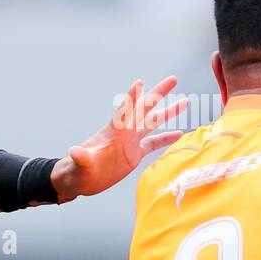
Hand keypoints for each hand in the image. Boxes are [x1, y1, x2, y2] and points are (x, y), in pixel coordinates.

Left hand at [50, 77, 188, 201]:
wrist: (81, 181)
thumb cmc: (77, 172)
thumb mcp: (79, 165)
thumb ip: (81, 158)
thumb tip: (75, 152)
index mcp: (113, 132)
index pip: (125, 111)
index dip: (132, 97)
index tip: (140, 82)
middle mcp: (124, 132)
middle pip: (145, 109)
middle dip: (158, 93)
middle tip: (173, 79)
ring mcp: (131, 142)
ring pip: (153, 123)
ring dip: (169, 112)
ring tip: (185, 102)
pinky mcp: (135, 153)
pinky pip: (154, 143)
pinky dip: (166, 138)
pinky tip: (179, 134)